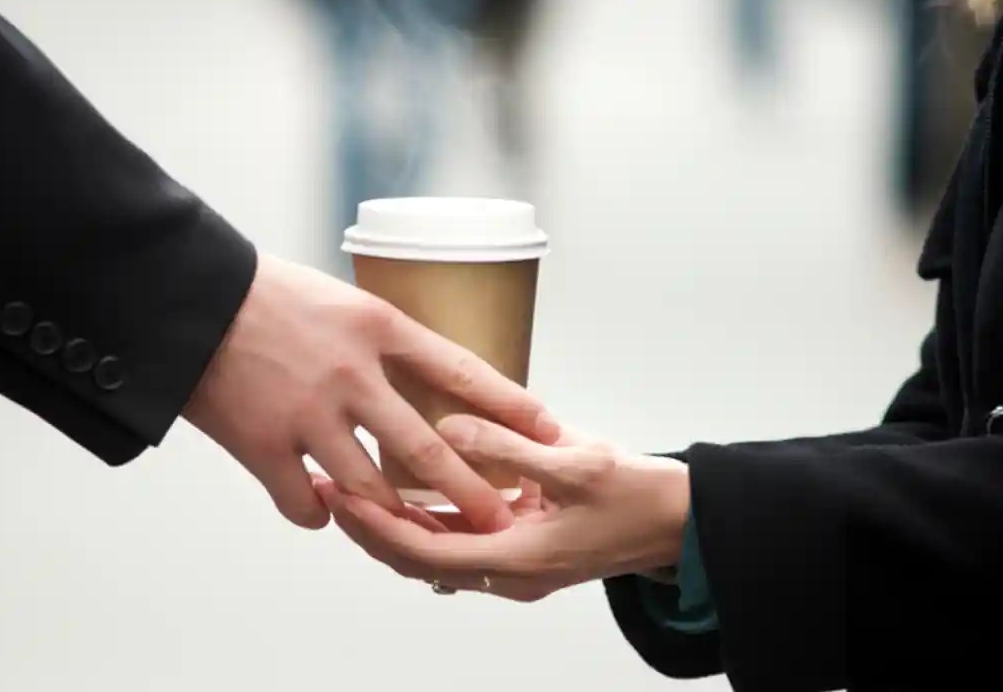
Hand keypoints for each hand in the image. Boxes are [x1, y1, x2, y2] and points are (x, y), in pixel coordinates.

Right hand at [184, 254, 560, 531]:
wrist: (187, 297)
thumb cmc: (263, 292)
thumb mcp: (337, 299)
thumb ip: (377, 340)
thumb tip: (414, 374)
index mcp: (376, 328)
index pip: (461, 370)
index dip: (509, 405)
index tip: (547, 427)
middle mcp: (352, 375)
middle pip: (428, 451)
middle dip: (473, 494)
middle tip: (502, 522)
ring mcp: (308, 414)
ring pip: (372, 491)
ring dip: (400, 519)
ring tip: (424, 536)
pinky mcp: (263, 444)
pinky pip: (305, 503)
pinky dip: (319, 515)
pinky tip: (325, 513)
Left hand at [314, 415, 688, 601]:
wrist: (680, 523)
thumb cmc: (639, 496)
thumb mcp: (579, 462)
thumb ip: (511, 447)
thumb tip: (451, 429)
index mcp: (517, 560)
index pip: (423, 551)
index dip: (375, 525)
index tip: (339, 494)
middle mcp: (506, 573)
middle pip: (414, 558)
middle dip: (365, 526)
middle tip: (323, 486)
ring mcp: (509, 564)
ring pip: (430, 551)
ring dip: (387, 522)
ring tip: (345, 484)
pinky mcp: (515, 548)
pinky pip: (453, 539)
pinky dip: (419, 518)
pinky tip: (396, 489)